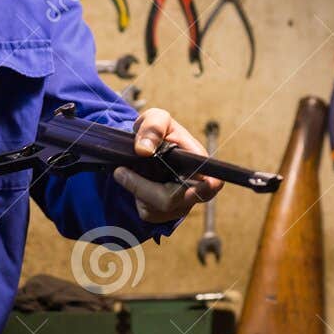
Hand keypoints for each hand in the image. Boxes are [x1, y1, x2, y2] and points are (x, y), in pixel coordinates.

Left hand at [111, 108, 222, 222]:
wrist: (145, 146)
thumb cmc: (156, 131)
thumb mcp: (155, 118)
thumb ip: (153, 127)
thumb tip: (144, 150)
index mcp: (199, 162)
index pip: (213, 183)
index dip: (205, 190)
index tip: (189, 191)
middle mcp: (195, 187)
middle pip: (171, 200)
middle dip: (142, 187)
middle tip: (121, 171)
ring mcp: (183, 203)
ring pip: (157, 209)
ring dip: (137, 191)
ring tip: (133, 173)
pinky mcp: (168, 214)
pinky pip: (149, 214)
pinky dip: (138, 199)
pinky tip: (138, 184)